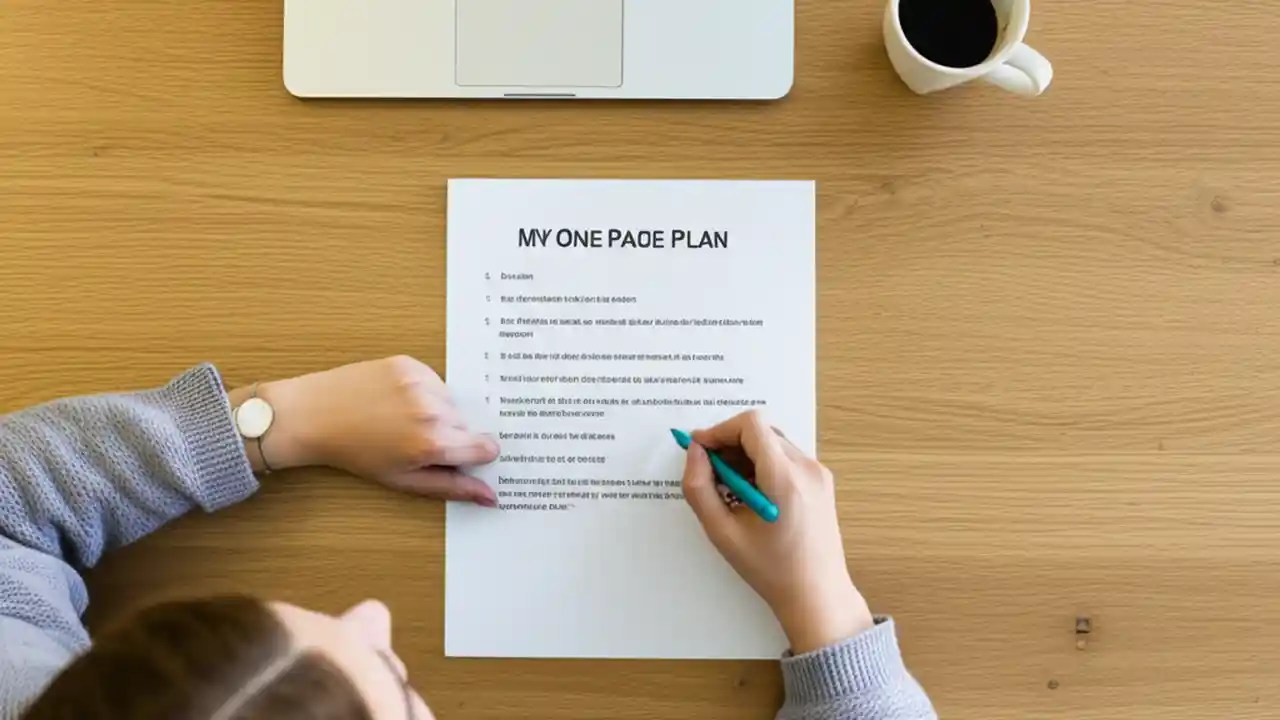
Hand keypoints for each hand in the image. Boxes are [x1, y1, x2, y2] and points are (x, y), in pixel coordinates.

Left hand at [251, 356, 499, 504]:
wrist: (315, 417)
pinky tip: (397, 400)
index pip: (486, 446)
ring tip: (403, 419)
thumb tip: (491, 496)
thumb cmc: (356, 453)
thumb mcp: (405, 480)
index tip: (461, 455)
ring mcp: (420, 383)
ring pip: (451, 402)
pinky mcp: (409, 364)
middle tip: (416, 440)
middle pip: (467, 425)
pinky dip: (423, 391)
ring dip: (437, 411)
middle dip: (451, 434)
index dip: (476, 454)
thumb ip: (452, 487)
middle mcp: (432, 410)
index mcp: (433, 443)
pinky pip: (434, 380)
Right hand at [681, 410, 873, 653]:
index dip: (719, 431)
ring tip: (730, 490)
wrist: (817, 595)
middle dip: (730, 445)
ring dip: (746, 455)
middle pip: (761, 432)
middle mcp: (807, 468)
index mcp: (785, 478)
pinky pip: (786, 457)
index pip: (750, 425)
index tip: (700, 449)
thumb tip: (695, 452)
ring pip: (773, 442)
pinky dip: (763, 465)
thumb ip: (699, 488)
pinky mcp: (822, 481)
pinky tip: (751, 496)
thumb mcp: (723, 532)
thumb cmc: (771, 570)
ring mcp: (818, 473)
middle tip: (709, 473)